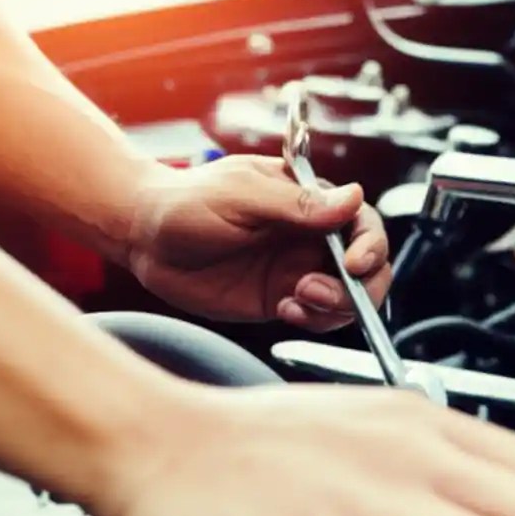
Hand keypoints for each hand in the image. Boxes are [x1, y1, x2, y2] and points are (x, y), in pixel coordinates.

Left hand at [124, 156, 390, 331]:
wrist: (144, 237)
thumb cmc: (187, 201)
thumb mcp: (241, 195)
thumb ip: (296, 204)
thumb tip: (352, 198)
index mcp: (310, 201)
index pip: (362, 222)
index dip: (370, 244)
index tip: (354, 263)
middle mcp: (312, 236)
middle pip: (368, 266)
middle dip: (360, 287)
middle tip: (321, 292)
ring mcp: (298, 270)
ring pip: (348, 296)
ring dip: (334, 307)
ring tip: (294, 301)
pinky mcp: (281, 299)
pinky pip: (317, 316)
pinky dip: (313, 320)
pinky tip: (284, 311)